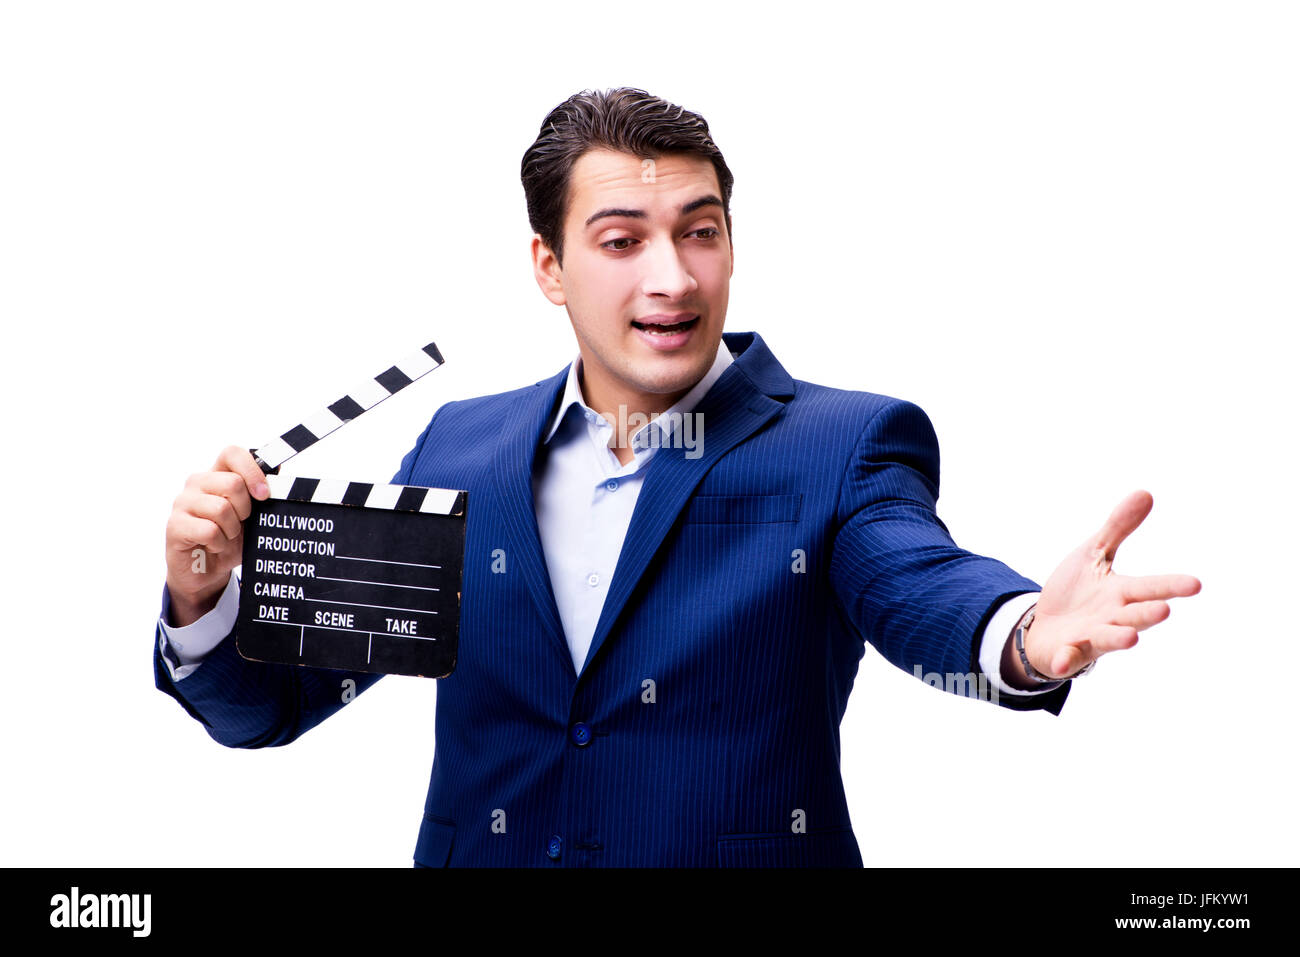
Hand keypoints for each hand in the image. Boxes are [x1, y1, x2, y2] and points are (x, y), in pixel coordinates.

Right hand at [164, 445, 268, 625]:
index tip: (264, 494)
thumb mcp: (252, 515)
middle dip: (245, 509)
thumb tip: (276, 470)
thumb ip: (260, 493)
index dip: (252, 471)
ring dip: (232, 530)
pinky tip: (213, 545)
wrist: (206, 571)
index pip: (232, 453)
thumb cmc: (230, 538)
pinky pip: (209, 530)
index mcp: (216, 474)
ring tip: (225, 536)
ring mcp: (183, 503)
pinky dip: (219, 543)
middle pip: (232, 483)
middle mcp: (197, 483)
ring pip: (221, 509)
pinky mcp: (175, 525)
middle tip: (240, 522)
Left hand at [1010, 490, 1200, 684]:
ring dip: (1118, 638)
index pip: (1149, 587)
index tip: (1195, 584)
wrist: (1046, 626)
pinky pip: (1067, 658)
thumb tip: (1146, 493)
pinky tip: (1061, 662)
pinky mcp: (1066, 653)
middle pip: (1134, 614)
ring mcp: (1090, 637)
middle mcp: (1112, 617)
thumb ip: (1118, 528)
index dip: (1171, 586)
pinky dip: (1066, 660)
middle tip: (1164, 609)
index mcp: (1121, 593)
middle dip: (1148, 613)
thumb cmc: (1077, 591)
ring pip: (1108, 639)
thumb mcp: (1094, 554)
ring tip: (1132, 637)